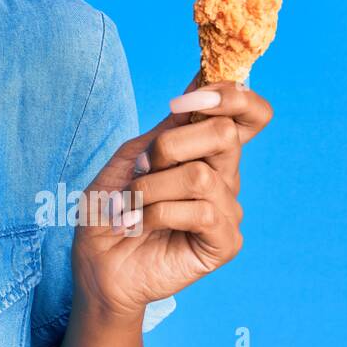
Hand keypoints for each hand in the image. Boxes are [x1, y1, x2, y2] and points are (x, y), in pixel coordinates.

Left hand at [69, 71, 273, 322]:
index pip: (249, 113)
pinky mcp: (224, 242)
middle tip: (141, 169)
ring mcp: (227, 209)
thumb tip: (200, 84)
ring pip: (201, 175)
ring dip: (150, 189)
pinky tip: (140, 226)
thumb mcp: (131, 157)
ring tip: (131, 206)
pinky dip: (156, 214)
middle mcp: (223, 175)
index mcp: (205, 150)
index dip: (230, 96)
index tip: (184, 102)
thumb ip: (168, 127)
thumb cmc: (111, 208)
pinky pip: (201, 212)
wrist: (97, 262)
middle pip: (225, 133)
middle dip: (169, 145)